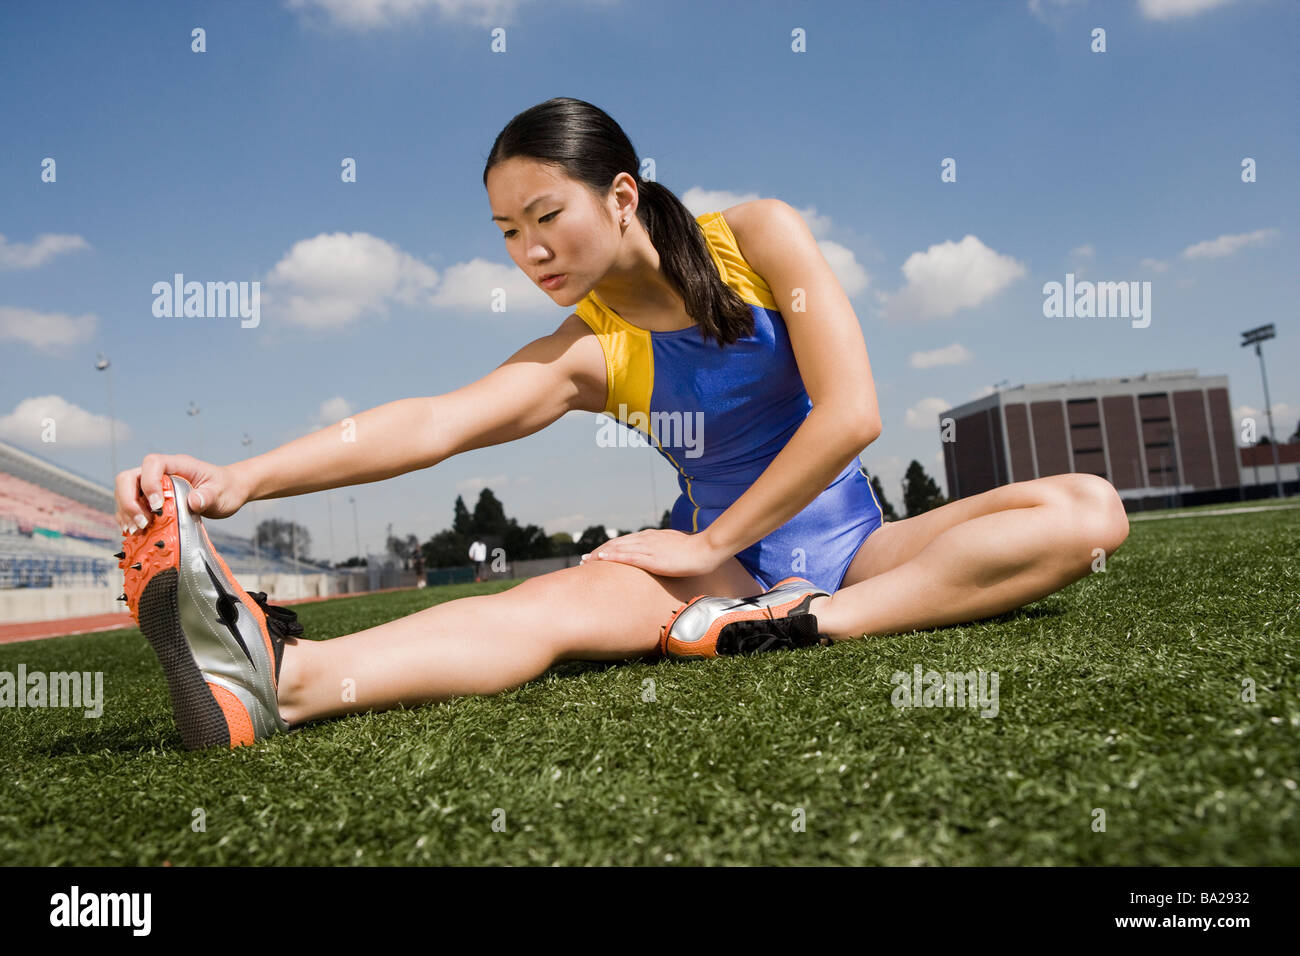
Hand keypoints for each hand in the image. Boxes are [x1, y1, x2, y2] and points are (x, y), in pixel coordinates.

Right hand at [114, 453, 247, 534]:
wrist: (229, 491)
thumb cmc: (225, 488)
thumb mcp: (221, 493)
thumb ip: (207, 496)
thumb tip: (193, 502)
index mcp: (178, 465)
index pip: (152, 464)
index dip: (149, 483)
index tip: (157, 506)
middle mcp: (161, 472)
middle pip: (129, 478)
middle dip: (129, 501)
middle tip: (142, 523)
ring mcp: (153, 485)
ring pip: (125, 492)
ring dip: (126, 512)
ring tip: (138, 530)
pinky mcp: (150, 499)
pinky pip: (130, 505)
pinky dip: (128, 518)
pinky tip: (136, 531)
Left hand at [580, 528, 725, 577]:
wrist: (707, 549)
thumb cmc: (695, 551)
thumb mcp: (675, 547)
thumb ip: (664, 550)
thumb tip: (660, 558)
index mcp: (652, 537)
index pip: (625, 542)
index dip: (609, 548)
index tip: (597, 555)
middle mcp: (646, 539)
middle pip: (617, 544)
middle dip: (599, 552)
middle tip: (584, 560)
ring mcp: (649, 548)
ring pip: (618, 548)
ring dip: (600, 554)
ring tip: (586, 561)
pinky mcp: (652, 558)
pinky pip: (628, 556)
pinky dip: (612, 556)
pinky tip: (601, 559)